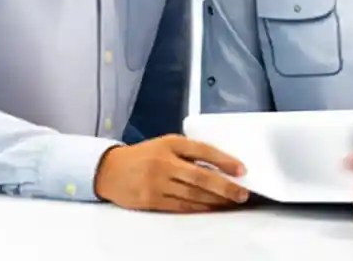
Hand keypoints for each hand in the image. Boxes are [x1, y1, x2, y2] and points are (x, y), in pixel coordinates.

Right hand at [93, 134, 249, 212]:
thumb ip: (188, 152)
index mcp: (170, 143)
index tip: (242, 170)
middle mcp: (164, 162)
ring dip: (216, 200)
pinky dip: (199, 208)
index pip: (202, 151)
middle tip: (243, 193)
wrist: (109, 169)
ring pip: (193, 195)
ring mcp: (157, 183)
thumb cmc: (144, 155)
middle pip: (200, 177)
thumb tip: (220, 167)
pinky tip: (212, 208)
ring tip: (232, 202)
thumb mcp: (165, 144)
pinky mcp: (151, 200)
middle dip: (225, 187)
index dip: (224, 161)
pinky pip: (181, 206)